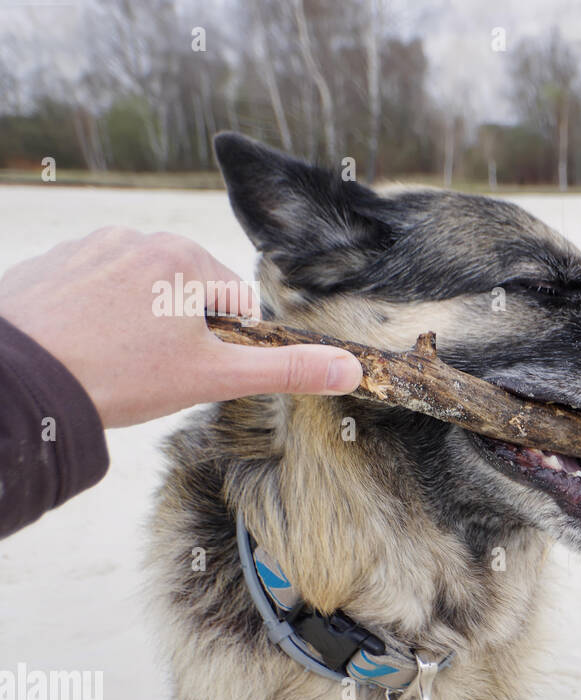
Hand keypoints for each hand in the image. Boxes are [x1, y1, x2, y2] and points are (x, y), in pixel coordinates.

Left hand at [0, 227, 362, 427]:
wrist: (20, 382)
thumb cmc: (118, 376)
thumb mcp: (213, 377)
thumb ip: (285, 369)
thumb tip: (350, 368)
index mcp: (183, 256)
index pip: (235, 304)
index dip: (223, 344)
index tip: (189, 367)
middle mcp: (136, 237)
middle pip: (187, 296)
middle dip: (179, 334)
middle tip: (150, 371)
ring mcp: (87, 247)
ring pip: (140, 295)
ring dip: (139, 327)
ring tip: (113, 363)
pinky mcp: (49, 265)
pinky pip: (92, 292)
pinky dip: (95, 320)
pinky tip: (81, 351)